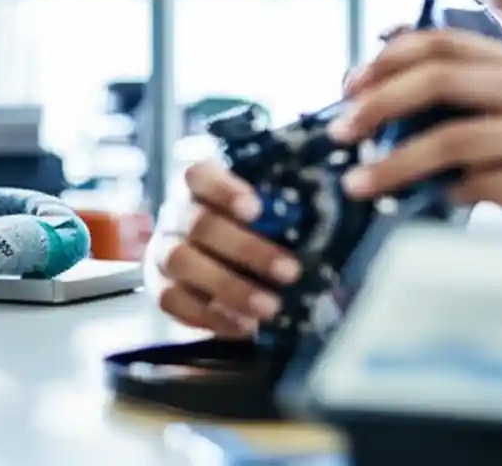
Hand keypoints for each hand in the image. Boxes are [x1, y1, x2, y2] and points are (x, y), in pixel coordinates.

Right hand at [151, 161, 301, 336]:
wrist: (220, 262)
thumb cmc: (257, 227)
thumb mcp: (272, 207)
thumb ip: (290, 203)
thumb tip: (343, 202)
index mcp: (200, 184)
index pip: (199, 175)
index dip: (225, 190)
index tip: (257, 209)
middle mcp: (176, 214)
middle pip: (200, 224)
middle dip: (248, 249)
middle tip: (291, 272)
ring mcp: (163, 250)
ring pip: (184, 263)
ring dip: (231, 287)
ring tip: (271, 307)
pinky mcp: (159, 287)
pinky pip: (174, 303)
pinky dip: (212, 316)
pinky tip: (246, 326)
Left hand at [329, 28, 501, 223]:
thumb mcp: (489, 109)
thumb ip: (438, 92)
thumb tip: (359, 78)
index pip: (440, 41)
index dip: (386, 60)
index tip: (347, 89)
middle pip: (441, 79)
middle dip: (380, 104)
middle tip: (341, 132)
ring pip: (452, 139)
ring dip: (393, 163)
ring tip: (357, 182)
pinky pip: (471, 187)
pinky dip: (433, 196)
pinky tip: (414, 205)